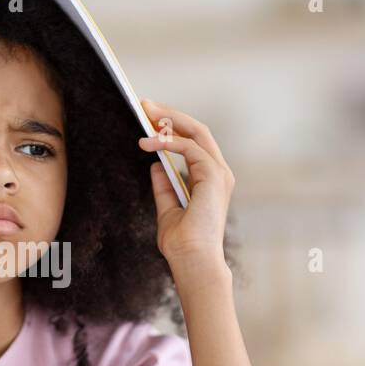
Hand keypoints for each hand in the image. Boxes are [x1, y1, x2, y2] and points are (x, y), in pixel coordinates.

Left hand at [137, 97, 234, 269]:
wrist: (192, 261)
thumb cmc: (182, 243)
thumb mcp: (167, 209)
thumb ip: (163, 187)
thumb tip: (155, 166)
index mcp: (210, 180)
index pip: (194, 142)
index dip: (172, 126)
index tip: (149, 117)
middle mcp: (219, 173)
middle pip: (197, 131)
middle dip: (170, 115)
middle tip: (145, 104)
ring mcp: (219, 174)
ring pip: (196, 132)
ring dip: (168, 122)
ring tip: (145, 116)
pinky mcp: (214, 177)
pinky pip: (190, 148)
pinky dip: (169, 142)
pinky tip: (150, 143)